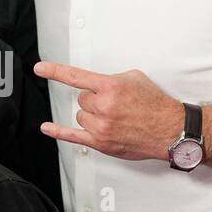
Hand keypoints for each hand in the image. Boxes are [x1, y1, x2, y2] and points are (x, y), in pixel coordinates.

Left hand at [33, 61, 182, 161]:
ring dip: (92, 115)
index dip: (55, 71)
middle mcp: (103, 106)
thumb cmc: (156, 105)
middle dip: (94, 100)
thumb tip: (97, 84)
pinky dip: (58, 132)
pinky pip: (73, 136)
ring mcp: (101, 126)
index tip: (40, 68)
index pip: (76, 76)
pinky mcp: (101, 142)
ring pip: (81, 116)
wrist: (170, 129)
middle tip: (114, 105)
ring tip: (114, 118)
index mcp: (110, 86)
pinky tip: (47, 128)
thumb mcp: (134, 78)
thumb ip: (111, 79)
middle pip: (81, 99)